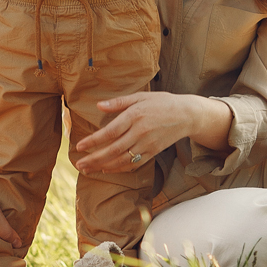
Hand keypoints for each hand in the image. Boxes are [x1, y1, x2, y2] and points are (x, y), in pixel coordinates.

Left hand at [72, 92, 232, 173]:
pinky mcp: (153, 152)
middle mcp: (140, 132)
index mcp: (135, 116)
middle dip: (95, 158)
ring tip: (88, 169)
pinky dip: (120, 168)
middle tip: (79, 164)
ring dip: (104, 166)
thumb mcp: (140, 96)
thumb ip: (119, 102)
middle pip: (114, 149)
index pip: (110, 132)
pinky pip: (134, 163)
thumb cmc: (162, 102)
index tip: (80, 146)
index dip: (94, 141)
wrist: (187, 114)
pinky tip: (107, 169)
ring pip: (123, 159)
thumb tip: (99, 105)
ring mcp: (148, 144)